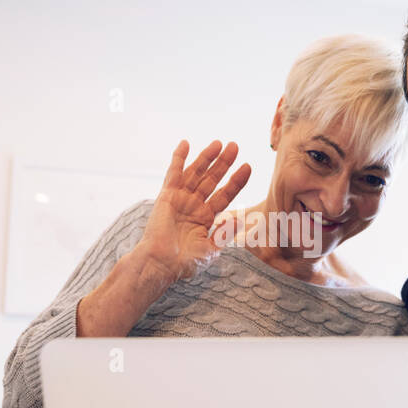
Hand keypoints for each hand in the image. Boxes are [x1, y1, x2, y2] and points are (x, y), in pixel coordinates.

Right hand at [134, 139, 251, 284]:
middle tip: (235, 146)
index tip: (248, 166)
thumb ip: (224, 233)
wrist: (160, 264)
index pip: (225, 194)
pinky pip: (173, 174)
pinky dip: (179, 158)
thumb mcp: (210, 249)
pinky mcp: (166, 196)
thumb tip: (240, 218)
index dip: (236, 181)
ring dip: (206, 157)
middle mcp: (194, 205)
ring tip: (218, 143)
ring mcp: (180, 199)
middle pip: (212, 179)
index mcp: (206, 218)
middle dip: (224, 163)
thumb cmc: (184, 262)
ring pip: (196, 173)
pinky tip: (185, 144)